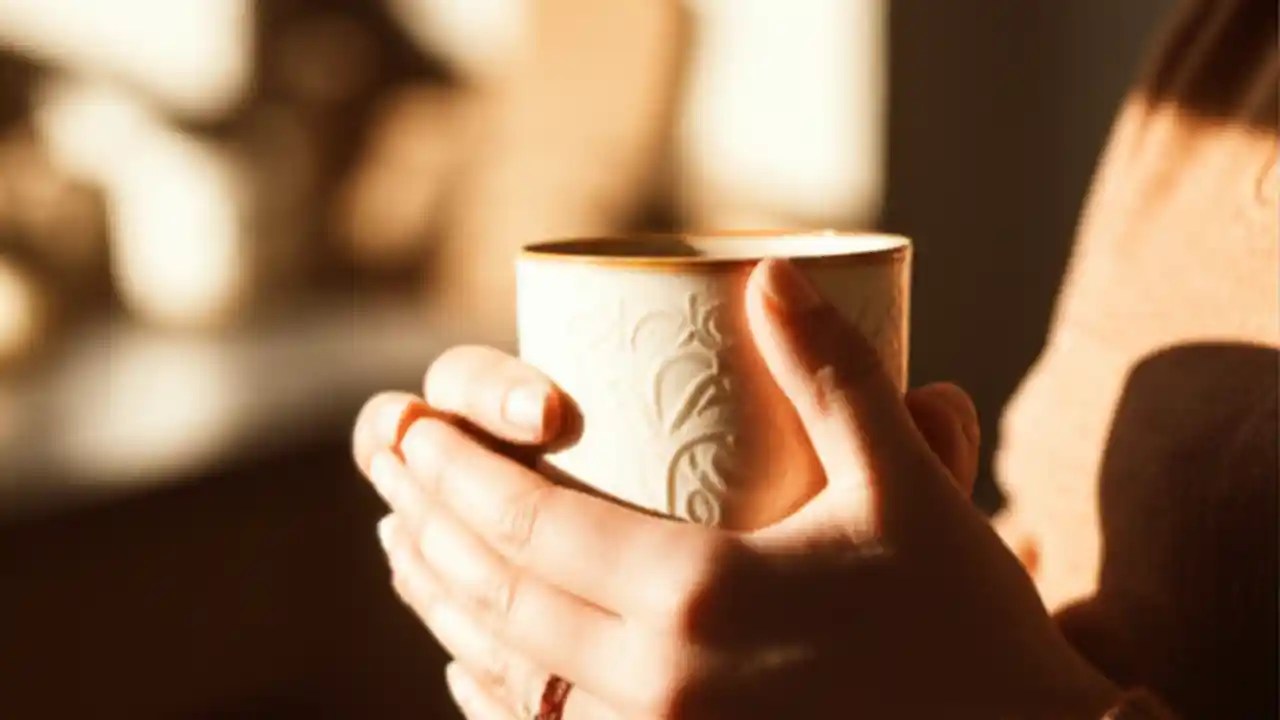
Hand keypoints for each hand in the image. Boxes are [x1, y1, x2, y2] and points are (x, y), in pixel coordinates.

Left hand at [353, 259, 1118, 718]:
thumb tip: (772, 270)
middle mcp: (660, 680)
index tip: (414, 433)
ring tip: (405, 550)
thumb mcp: (905, 483)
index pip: (535, 528)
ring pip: (510, 673)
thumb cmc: (963, 620)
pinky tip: (466, 663)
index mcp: (702, 595)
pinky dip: (492, 696)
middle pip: (503, 597)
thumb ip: (833, 374)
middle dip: (434, 529)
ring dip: (444, 607)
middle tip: (395, 475)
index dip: (460, 477)